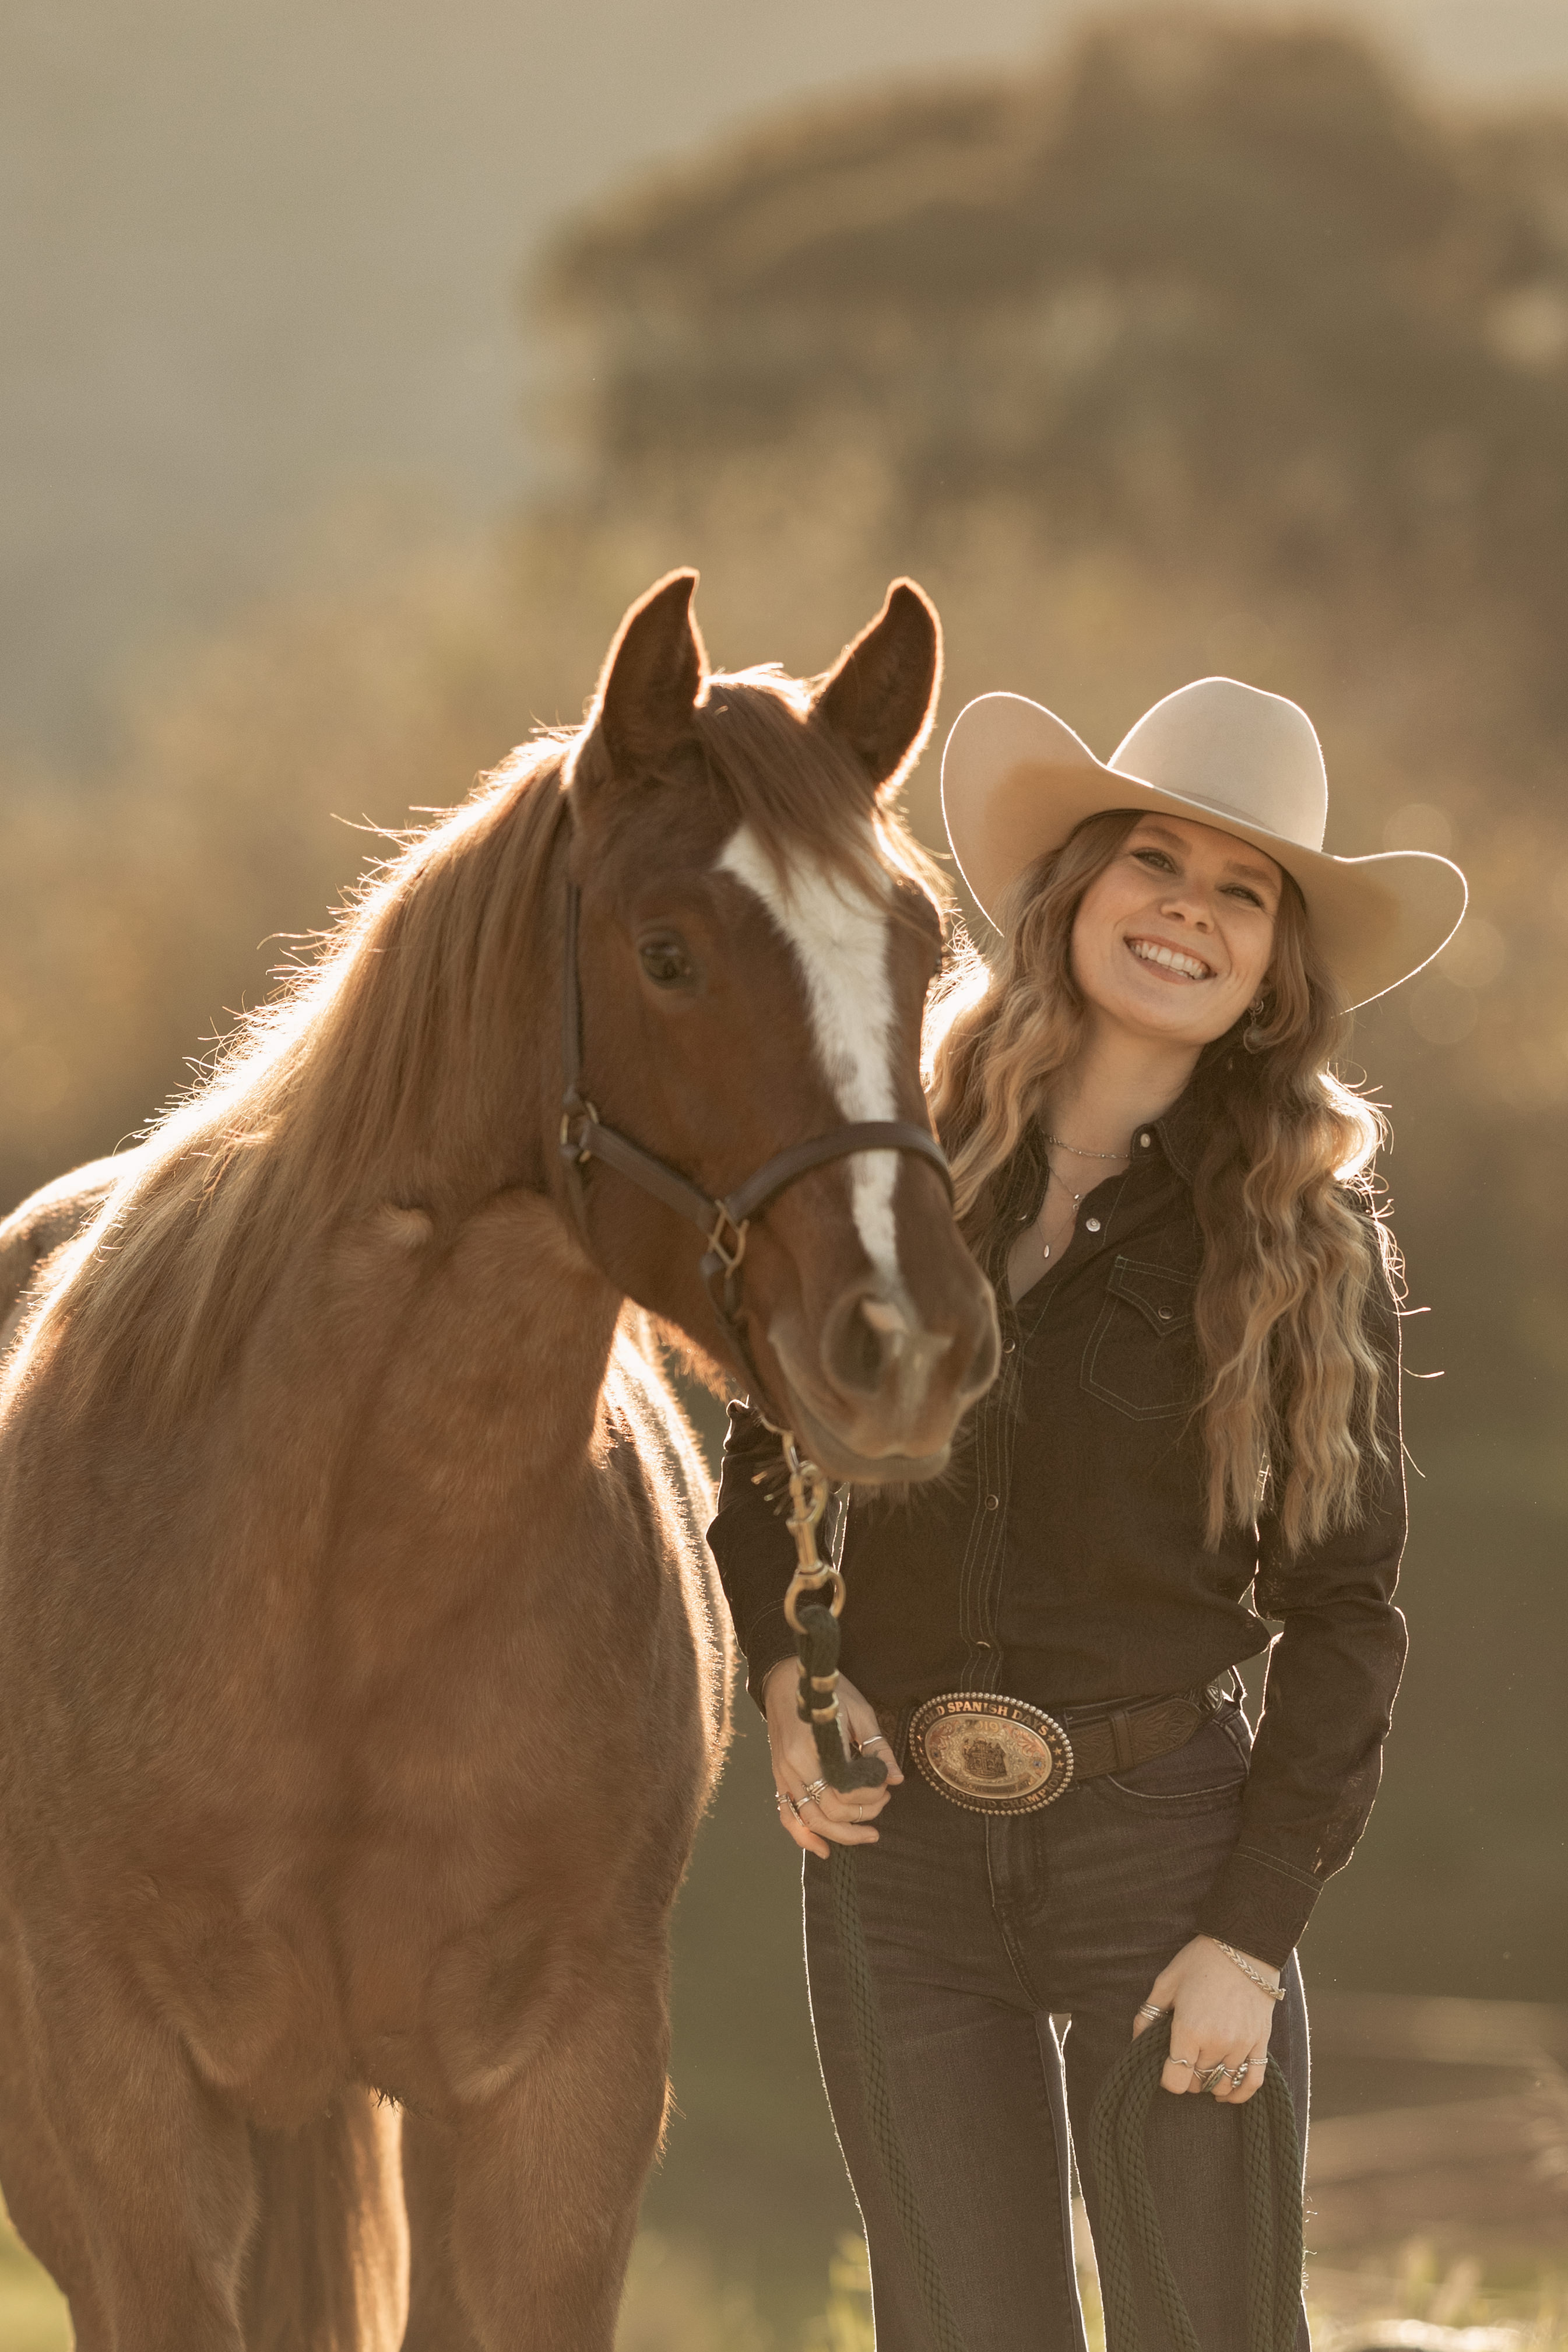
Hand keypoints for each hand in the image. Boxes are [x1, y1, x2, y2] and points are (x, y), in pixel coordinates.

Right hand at [763, 1659, 903, 1859]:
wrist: (784, 1678)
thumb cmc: (826, 1692)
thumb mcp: (859, 1711)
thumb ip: (878, 1748)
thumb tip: (896, 1779)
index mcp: (814, 1747)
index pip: (845, 1791)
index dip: (871, 1796)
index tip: (886, 1786)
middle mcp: (794, 1766)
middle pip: (829, 1811)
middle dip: (862, 1814)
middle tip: (883, 1803)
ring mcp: (783, 1774)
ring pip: (809, 1821)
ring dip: (840, 1834)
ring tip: (868, 1834)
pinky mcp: (778, 1778)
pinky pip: (787, 1815)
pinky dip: (803, 1837)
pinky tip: (823, 1849)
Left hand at [1132, 1935, 1280, 2104]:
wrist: (1244, 1946)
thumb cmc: (1200, 1961)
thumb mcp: (1166, 1982)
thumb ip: (1148, 2014)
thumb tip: (1136, 2040)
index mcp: (1189, 2030)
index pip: (1175, 2081)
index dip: (1166, 2078)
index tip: (1165, 2066)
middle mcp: (1217, 2043)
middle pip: (1197, 2083)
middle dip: (1187, 2077)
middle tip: (1183, 2060)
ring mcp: (1241, 2045)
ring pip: (1222, 2084)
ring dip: (1210, 2082)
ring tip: (1202, 2068)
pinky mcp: (1261, 2043)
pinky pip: (1252, 2081)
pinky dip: (1240, 2093)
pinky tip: (1227, 2091)